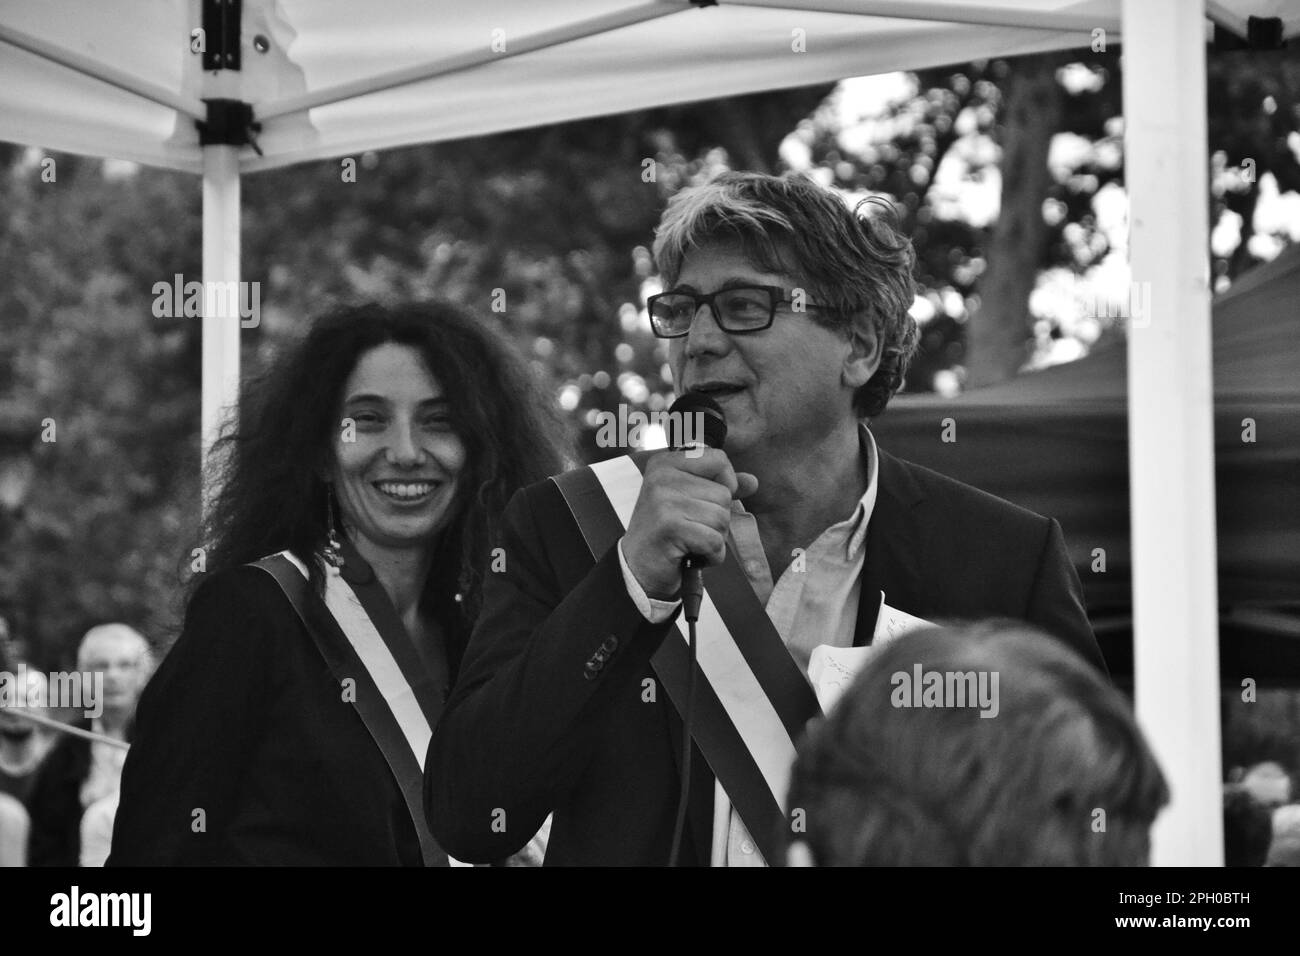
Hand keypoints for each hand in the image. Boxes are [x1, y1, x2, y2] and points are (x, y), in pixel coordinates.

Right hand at [622, 448, 758, 598]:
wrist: (638, 569)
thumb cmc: (667, 534)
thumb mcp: (691, 502)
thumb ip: (720, 488)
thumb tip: (753, 481)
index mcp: (665, 463)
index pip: (719, 459)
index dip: (725, 484)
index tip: (705, 503)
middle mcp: (662, 476)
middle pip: (724, 494)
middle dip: (717, 520)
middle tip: (690, 530)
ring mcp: (663, 500)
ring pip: (722, 518)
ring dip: (714, 539)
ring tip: (690, 542)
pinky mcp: (669, 526)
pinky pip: (714, 541)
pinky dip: (711, 556)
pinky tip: (691, 556)